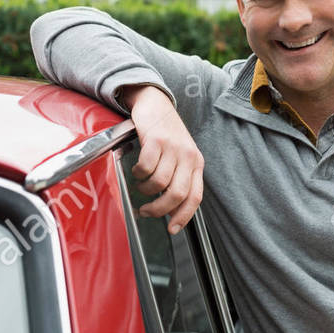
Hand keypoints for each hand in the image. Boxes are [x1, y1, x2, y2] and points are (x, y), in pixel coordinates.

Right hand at [120, 84, 204, 234]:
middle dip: (159, 209)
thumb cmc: (166, 134)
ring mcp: (172, 148)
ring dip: (145, 190)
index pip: (195, 197)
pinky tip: (137, 170)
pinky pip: (145, 167)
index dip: (183, 216)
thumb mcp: (180, 156)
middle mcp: (188, 156)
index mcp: (196, 163)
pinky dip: (138, 174)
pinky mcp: (156, 140)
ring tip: (141, 185)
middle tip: (147, 210)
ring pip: (159, 183)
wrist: (155, 104)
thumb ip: (179, 178)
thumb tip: (170, 209)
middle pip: (177, 194)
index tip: (172, 228)